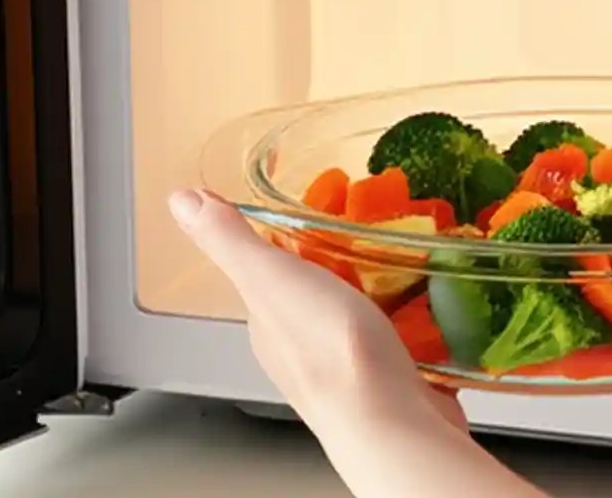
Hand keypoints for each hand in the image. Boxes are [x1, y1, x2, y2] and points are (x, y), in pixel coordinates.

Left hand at [166, 189, 466, 441]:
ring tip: (411, 250)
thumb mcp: (271, 279)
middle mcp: (302, 344)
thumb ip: (229, 241)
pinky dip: (414, 309)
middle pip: (321, 283)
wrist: (393, 418)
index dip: (298, 228)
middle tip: (381, 216)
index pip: (274, 263)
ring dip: (385, 278)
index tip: (329, 191)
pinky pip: (401, 331)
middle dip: (347, 250)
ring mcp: (349, 361)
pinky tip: (431, 295)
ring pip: (363, 307)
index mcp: (268, 319)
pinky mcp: (392, 373)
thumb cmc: (331, 354)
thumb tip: (180, 200)